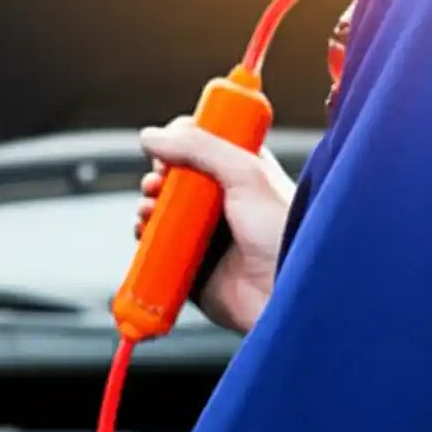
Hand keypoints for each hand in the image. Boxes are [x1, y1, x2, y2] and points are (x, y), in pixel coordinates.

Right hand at [135, 117, 295, 332]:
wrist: (286, 295)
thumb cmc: (283, 235)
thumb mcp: (246, 174)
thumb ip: (200, 147)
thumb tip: (150, 136)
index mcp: (245, 175)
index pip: (205, 146)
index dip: (181, 142)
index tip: (169, 147)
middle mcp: (225, 204)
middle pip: (177, 179)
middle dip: (158, 176)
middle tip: (158, 181)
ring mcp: (207, 237)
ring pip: (163, 213)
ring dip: (148, 206)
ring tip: (150, 209)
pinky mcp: (192, 268)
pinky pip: (158, 250)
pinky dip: (145, 239)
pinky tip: (145, 231)